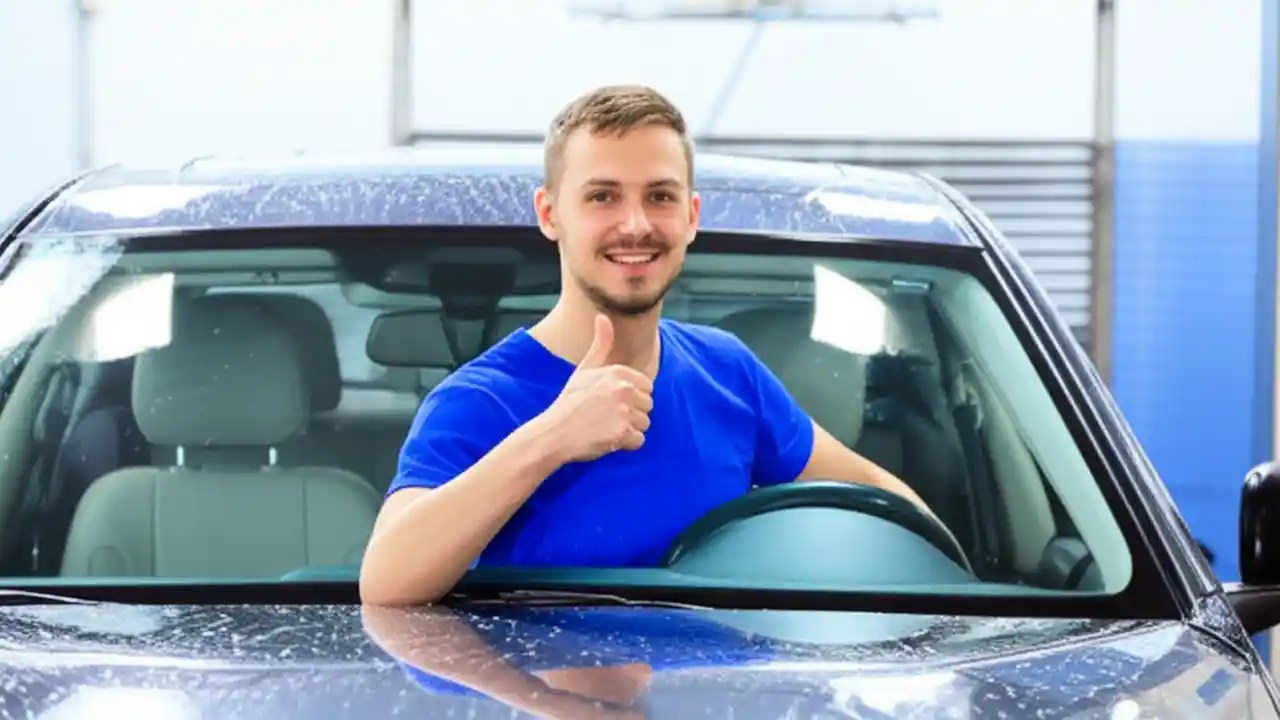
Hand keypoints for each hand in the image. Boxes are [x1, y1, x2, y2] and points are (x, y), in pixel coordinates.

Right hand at [539, 314, 653, 462]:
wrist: (554, 432)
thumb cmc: (570, 401)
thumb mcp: (585, 369)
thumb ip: (601, 344)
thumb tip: (603, 316)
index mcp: (618, 372)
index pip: (647, 387)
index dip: (631, 397)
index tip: (610, 402)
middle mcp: (623, 389)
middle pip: (648, 406)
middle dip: (632, 414)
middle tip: (607, 416)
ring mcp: (623, 411)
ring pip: (645, 424)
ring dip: (629, 430)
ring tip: (606, 427)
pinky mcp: (622, 433)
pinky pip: (639, 441)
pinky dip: (625, 444)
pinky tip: (608, 439)